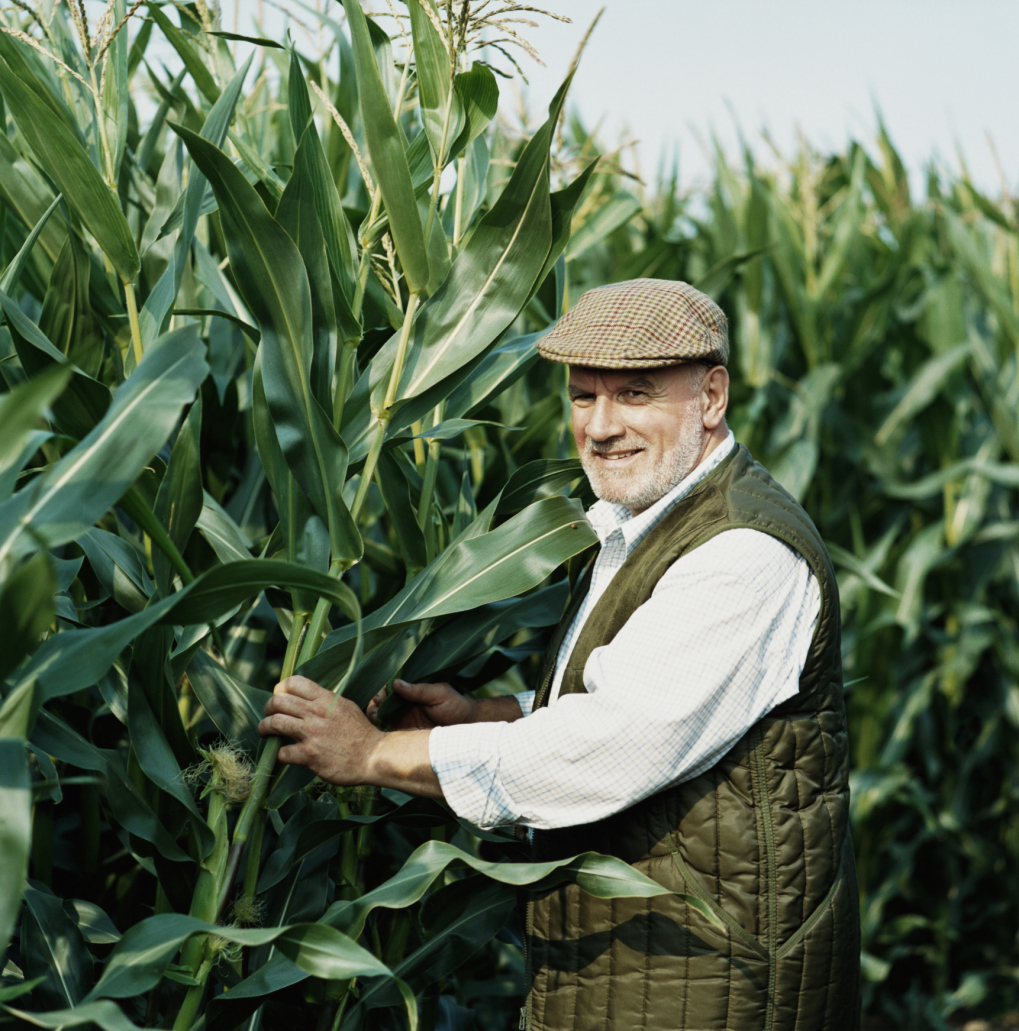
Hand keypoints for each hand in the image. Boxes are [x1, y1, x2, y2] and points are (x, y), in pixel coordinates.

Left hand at [258, 675, 382, 785]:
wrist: (374, 756)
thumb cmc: (361, 732)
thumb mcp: (346, 706)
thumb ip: (326, 700)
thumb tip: (307, 697)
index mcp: (326, 699)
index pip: (294, 682)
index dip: (281, 688)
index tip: (279, 696)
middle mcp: (316, 713)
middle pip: (278, 701)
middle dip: (268, 707)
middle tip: (269, 715)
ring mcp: (312, 734)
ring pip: (274, 723)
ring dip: (264, 728)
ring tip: (265, 732)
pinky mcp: (309, 755)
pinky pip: (282, 752)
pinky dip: (279, 754)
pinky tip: (285, 754)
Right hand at [366, 679, 476, 730]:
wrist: (467, 725)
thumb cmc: (455, 705)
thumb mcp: (439, 694)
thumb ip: (419, 690)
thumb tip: (396, 683)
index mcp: (410, 692)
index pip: (388, 688)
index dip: (381, 691)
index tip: (382, 696)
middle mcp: (403, 705)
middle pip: (379, 703)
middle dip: (374, 706)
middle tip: (376, 711)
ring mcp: (402, 720)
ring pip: (379, 718)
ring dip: (374, 718)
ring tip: (377, 721)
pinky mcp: (404, 734)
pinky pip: (387, 733)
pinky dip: (380, 732)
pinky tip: (380, 733)